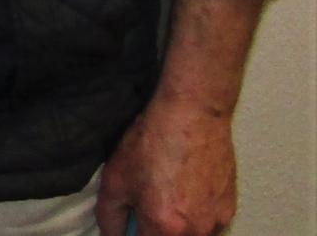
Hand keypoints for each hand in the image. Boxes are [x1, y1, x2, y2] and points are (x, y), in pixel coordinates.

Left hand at [95, 91, 236, 235]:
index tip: (132, 224)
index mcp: (164, 228)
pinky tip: (185, 192)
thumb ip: (110, 217)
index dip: (134, 235)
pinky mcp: (230, 211)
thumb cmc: (152, 142)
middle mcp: (195, 232)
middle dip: (155, 230)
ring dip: (177, 227)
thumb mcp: (115, 178)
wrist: (192, 115)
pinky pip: (208, 227)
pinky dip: (195, 218)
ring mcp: (216, 223)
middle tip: (146, 207)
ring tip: (167, 196)